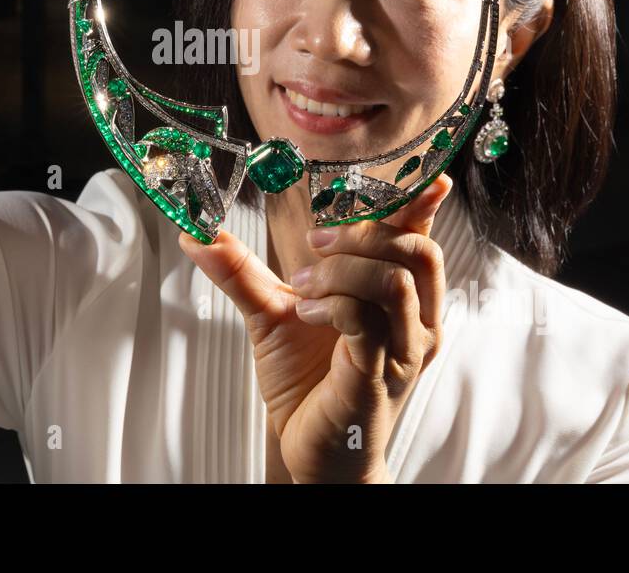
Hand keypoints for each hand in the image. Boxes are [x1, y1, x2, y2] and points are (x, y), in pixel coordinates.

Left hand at [179, 173, 452, 482]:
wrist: (310, 449)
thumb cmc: (305, 381)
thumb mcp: (271, 313)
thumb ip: (240, 271)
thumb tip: (196, 234)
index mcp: (400, 299)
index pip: (419, 241)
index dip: (424, 206)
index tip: (432, 179)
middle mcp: (415, 321)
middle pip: (415, 251)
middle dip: (362, 234)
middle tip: (315, 243)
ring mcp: (403, 350)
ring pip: (394, 281)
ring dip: (341, 270)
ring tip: (303, 288)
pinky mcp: (379, 375)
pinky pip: (369, 322)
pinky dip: (334, 305)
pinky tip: (308, 314)